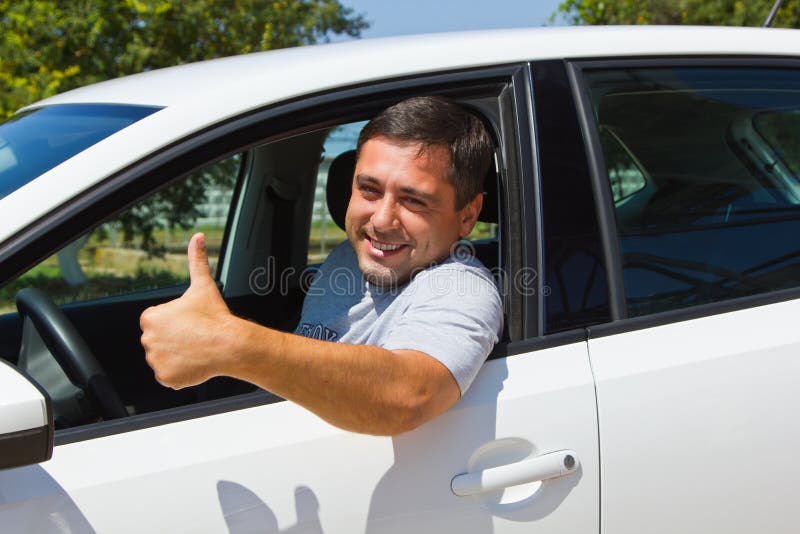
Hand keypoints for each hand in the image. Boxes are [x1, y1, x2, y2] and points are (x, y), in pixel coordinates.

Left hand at [140, 233, 233, 388]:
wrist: (230, 345)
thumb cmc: (215, 317)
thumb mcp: (202, 284)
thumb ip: (196, 260)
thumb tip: (197, 238)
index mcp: (151, 317)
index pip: (158, 321)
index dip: (177, 322)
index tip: (191, 323)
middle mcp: (148, 339)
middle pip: (160, 339)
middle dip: (176, 339)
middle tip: (195, 336)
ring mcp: (156, 360)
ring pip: (165, 357)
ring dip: (178, 355)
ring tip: (196, 348)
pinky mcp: (165, 377)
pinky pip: (169, 374)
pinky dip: (180, 371)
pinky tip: (194, 362)